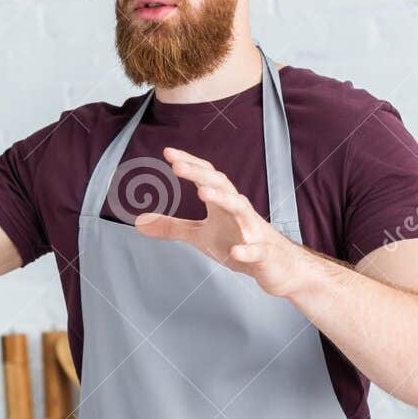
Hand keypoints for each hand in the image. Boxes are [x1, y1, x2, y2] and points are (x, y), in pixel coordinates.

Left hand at [134, 147, 313, 297]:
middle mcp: (238, 211)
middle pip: (221, 185)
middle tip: (176, 165)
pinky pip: (256, 250)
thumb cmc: (239, 242)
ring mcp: (253, 231)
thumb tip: (139, 222)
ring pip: (241, 209)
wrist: (278, 266)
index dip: (189, 164)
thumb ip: (173, 227)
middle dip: (200, 174)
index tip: (167, 153)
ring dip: (223, 199)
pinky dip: (246, 250)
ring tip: (203, 192)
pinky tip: (236, 252)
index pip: (206, 176)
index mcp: (223, 204)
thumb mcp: (200, 236)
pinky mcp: (264, 254)